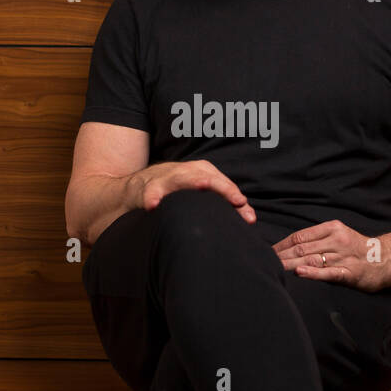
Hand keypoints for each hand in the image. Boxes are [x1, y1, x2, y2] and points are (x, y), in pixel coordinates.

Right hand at [129, 159, 255, 224]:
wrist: (138, 187)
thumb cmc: (176, 192)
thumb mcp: (200, 194)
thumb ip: (225, 204)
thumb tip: (251, 218)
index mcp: (202, 172)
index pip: (223, 184)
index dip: (236, 197)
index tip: (248, 214)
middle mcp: (187, 172)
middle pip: (208, 178)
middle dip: (224, 189)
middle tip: (238, 201)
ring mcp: (167, 178)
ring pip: (181, 178)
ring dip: (192, 181)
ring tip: (203, 186)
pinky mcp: (148, 187)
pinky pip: (151, 193)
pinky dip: (152, 197)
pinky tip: (153, 205)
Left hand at [271, 219, 390, 291]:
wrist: (387, 258)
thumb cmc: (358, 249)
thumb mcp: (339, 235)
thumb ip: (318, 239)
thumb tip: (290, 246)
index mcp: (332, 228)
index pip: (299, 236)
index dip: (281, 244)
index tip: (266, 251)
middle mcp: (337, 240)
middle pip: (302, 248)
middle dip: (280, 256)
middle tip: (262, 262)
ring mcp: (343, 257)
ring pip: (311, 259)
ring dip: (290, 264)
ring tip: (273, 268)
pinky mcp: (350, 273)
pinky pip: (328, 272)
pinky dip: (313, 273)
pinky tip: (299, 273)